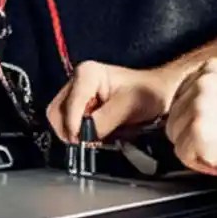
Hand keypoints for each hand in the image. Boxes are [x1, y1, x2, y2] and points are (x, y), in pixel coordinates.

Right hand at [47, 61, 179, 142]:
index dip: (74, 127)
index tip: (84, 143)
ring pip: (59, 118)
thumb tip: (85, 137)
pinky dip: (78, 131)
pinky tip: (94, 133)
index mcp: (87, 73)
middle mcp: (76, 80)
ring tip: (94, 138)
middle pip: (56, 112)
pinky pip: (69, 121)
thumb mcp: (127, 107)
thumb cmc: (148, 93)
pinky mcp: (80, 103)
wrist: (159, 91)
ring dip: (73, 132)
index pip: (69, 106)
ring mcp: (76, 91)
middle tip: (87, 143)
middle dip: (69, 130)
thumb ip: (103, 121)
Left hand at [166, 58, 216, 182]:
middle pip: (174, 118)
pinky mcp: (199, 136)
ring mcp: (198, 109)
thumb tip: (191, 112)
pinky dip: (201, 163)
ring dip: (196, 149)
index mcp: (211, 69)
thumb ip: (212, 94)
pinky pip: (184, 157)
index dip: (196, 118)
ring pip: (176, 138)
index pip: (181, 97)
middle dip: (193, 134)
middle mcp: (201, 84)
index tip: (214, 126)